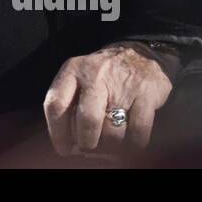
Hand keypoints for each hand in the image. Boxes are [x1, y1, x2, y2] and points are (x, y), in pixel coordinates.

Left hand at [42, 41, 174, 157]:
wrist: (139, 53)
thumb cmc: (102, 75)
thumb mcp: (79, 78)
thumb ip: (70, 105)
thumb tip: (69, 146)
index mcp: (72, 71)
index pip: (55, 104)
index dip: (57, 133)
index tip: (64, 149)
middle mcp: (95, 75)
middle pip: (86, 120)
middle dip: (87, 142)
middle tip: (90, 148)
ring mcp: (122, 84)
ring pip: (113, 131)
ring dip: (111, 146)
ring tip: (111, 145)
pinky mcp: (146, 94)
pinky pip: (138, 131)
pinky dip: (134, 145)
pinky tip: (131, 143)